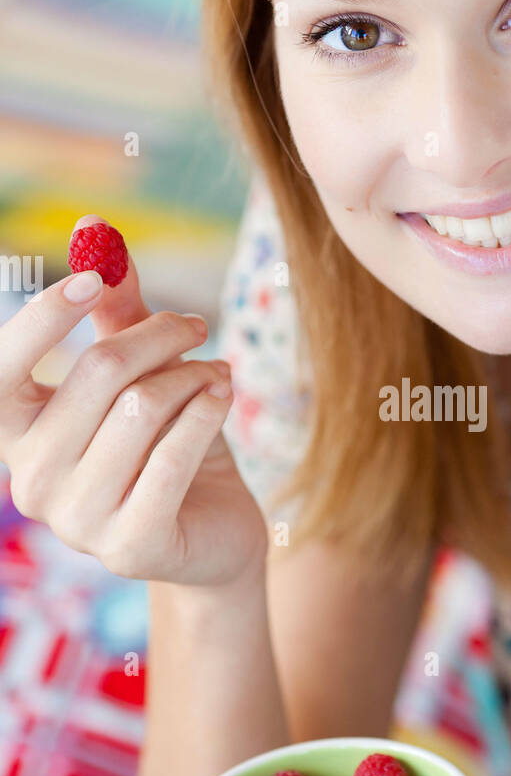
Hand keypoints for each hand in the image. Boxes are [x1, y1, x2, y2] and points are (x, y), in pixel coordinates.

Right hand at [0, 214, 265, 585]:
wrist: (216, 530)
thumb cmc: (168, 444)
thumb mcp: (141, 372)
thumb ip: (114, 310)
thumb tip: (93, 228)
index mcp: (17, 434)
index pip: (1, 366)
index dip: (44, 316)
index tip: (92, 278)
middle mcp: (32, 481)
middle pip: (97, 371)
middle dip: (160, 335)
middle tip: (196, 325)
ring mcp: (77, 522)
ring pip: (142, 406)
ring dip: (193, 375)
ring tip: (216, 375)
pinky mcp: (131, 547)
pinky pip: (174, 455)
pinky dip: (208, 409)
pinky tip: (224, 395)